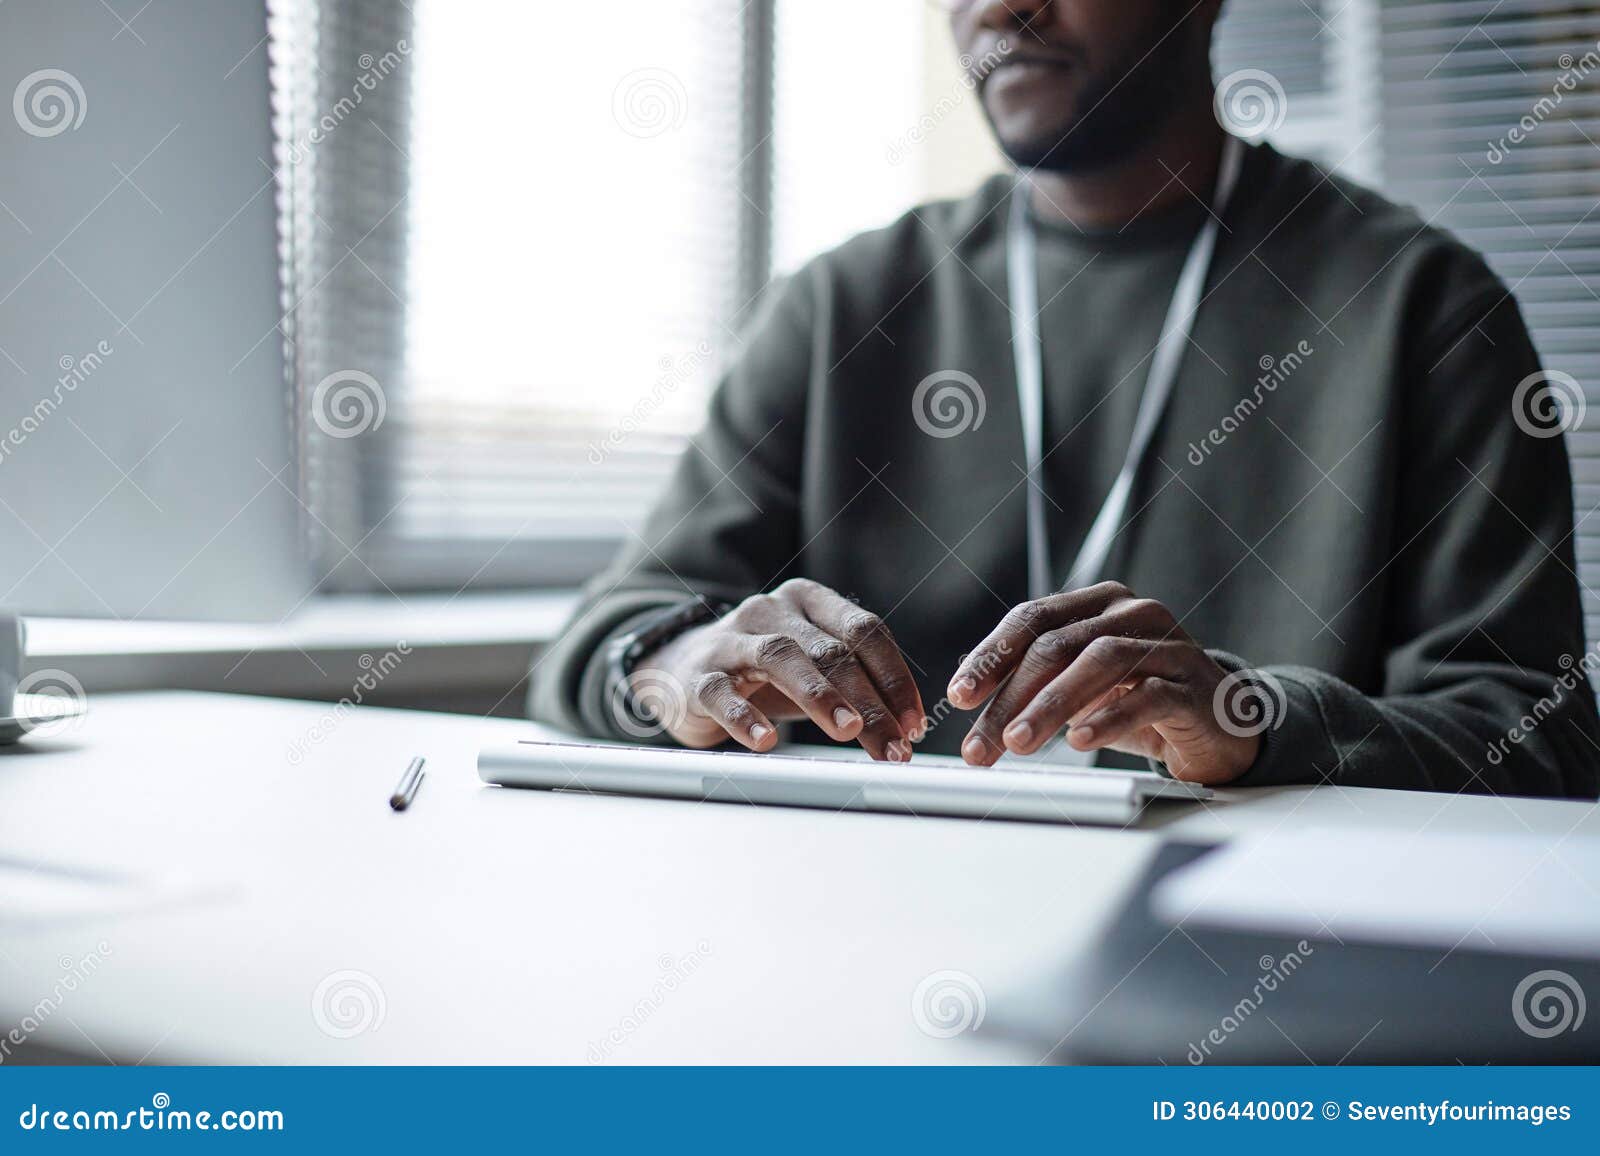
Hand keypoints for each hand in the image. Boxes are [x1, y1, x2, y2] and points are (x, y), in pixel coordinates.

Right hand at [633, 578, 924, 759]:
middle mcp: (771, 611)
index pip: (863, 631)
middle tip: (893, 745)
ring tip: (848, 730)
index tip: (914, 723)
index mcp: (808, 602)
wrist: (679, 669)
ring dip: (820, 696)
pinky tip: (765, 741)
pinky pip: (721, 692)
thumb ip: (853, 685)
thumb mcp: (810, 669)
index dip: (895, 677)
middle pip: (830, 650)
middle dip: (869, 701)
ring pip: (781, 657)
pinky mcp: (698, 674)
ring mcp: (731, 639)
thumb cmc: (761, 674)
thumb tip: (906, 728)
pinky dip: (745, 716)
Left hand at [947, 582, 1259, 784]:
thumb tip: (972, 694)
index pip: (1033, 619)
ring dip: (1050, 705)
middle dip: (1011, 697)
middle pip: (1058, 645)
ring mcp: (1168, 645)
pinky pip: (1148, 695)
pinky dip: (1109, 717)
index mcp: (1099, 604)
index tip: (960, 695)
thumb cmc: (1143, 701)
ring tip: (1018, 742)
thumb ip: (1035, 681)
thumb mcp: (1082, 687)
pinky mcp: (1194, 684)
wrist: (1220, 725)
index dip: (992, 656)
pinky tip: (1079, 741)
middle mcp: (1133, 613)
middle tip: (981, 742)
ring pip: (1100, 661)